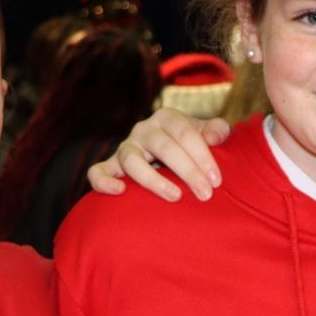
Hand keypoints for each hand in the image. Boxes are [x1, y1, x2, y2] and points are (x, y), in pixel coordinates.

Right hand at [87, 111, 231, 200]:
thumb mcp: (207, 134)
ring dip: (154, 180)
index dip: (202, 156)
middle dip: (187, 171)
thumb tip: (214, 137)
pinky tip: (120, 191)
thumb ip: (216, 130)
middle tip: (205, 194)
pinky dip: (104, 181)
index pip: (185, 133)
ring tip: (175, 197)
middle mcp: (144, 129)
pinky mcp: (112, 167)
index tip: (217, 181)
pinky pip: (98, 172)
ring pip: (132, 160)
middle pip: (164, 147)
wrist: (171, 157)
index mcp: (167, 117)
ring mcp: (125, 148)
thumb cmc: (192, 146)